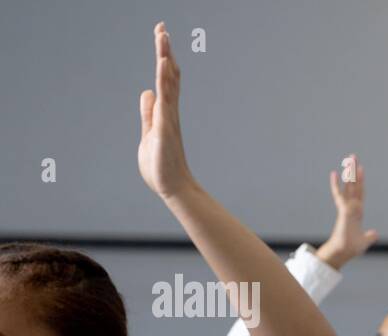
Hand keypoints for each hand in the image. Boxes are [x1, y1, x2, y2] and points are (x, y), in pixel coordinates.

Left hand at [137, 23, 194, 199]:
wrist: (173, 188)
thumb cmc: (161, 166)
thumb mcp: (148, 134)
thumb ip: (148, 113)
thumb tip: (147, 93)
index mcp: (165, 113)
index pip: (165, 80)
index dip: (163, 59)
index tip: (161, 38)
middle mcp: (170, 111)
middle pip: (168, 75)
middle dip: (164, 51)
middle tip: (162, 28)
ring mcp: (169, 117)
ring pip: (168, 82)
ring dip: (165, 58)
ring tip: (163, 36)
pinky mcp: (166, 125)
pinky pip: (166, 97)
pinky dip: (165, 79)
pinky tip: (163, 64)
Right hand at [316, 155, 378, 269]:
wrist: (344, 252)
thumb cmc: (351, 248)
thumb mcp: (365, 241)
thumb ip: (369, 236)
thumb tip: (374, 234)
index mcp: (357, 212)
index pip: (359, 193)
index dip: (360, 182)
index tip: (361, 169)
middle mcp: (352, 207)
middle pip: (353, 185)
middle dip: (354, 171)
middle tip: (353, 156)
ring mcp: (347, 207)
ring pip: (349, 186)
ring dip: (349, 173)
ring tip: (349, 159)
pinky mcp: (343, 211)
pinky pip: (339, 195)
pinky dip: (336, 185)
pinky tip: (334, 173)